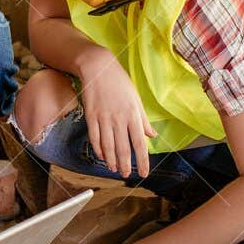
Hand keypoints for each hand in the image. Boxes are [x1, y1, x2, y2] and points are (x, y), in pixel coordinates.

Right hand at [78, 50, 155, 177]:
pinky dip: (98, 149)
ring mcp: (103, 118)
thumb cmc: (120, 82)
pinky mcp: (91, 116)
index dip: (142, 161)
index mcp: (133, 115)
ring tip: (115, 169)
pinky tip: (102, 156)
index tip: (144, 173)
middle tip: (127, 175)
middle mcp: (119, 119)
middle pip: (123, 148)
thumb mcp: (136, 99)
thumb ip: (143, 120)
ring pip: (108, 146)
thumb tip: (152, 135)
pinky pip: (94, 137)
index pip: (140, 144)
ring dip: (112, 160)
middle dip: (126, 165)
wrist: (98, 67)